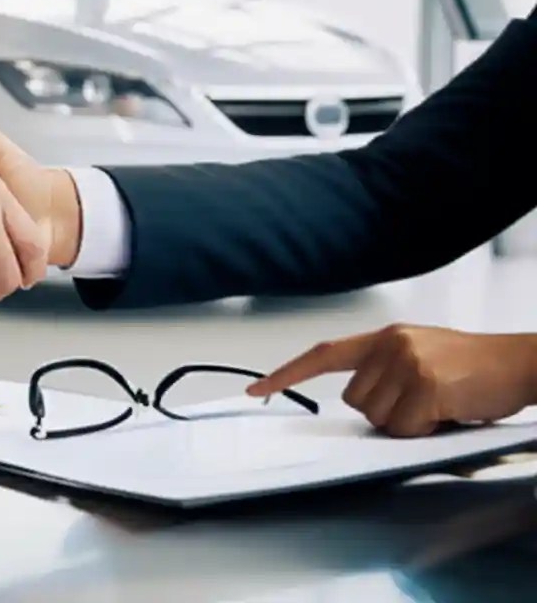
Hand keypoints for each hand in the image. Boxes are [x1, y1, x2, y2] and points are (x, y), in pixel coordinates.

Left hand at [247, 324, 536, 436]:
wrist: (522, 363)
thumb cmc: (473, 369)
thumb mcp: (421, 360)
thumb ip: (385, 375)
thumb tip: (359, 408)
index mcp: (384, 337)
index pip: (323, 354)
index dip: (287, 373)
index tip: (256, 390)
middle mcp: (390, 343)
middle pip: (355, 402)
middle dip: (385, 413)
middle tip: (424, 402)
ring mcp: (407, 361)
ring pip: (377, 418)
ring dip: (407, 423)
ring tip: (440, 404)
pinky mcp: (425, 382)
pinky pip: (403, 427)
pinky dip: (425, 429)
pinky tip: (448, 410)